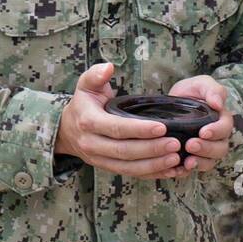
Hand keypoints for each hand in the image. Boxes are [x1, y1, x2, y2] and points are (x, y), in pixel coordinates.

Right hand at [55, 63, 184, 178]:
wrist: (66, 131)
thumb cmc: (83, 104)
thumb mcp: (85, 85)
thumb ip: (96, 74)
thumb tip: (109, 67)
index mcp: (88, 122)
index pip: (116, 128)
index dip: (140, 130)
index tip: (162, 127)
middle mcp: (92, 144)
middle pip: (124, 151)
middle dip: (152, 149)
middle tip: (175, 143)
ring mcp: (99, 159)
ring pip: (128, 167)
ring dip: (153, 165)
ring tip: (175, 158)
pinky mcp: (108, 168)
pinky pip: (130, 174)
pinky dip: (151, 174)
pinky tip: (170, 170)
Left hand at [168, 75, 234, 171]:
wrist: (171, 102)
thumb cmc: (191, 91)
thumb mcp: (201, 84)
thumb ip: (212, 90)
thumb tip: (219, 104)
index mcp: (221, 120)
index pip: (225, 129)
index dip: (216, 132)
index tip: (203, 132)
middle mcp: (216, 138)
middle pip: (220, 149)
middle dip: (207, 149)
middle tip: (190, 145)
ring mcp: (205, 149)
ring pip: (209, 162)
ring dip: (200, 163)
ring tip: (187, 162)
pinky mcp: (192, 157)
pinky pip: (193, 169)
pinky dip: (187, 171)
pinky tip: (178, 170)